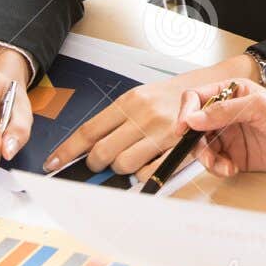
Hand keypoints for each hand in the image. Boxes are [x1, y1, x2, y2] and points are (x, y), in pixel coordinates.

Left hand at [42, 53, 256, 178]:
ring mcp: (160, 132)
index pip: (88, 130)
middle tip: (98, 164)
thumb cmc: (173, 97)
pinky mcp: (176, 147)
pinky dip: (143, 176)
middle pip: (101, 153)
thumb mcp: (141, 98)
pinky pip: (148, 173)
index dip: (67, 150)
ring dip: (121, 170)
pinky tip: (147, 165)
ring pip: (122, 165)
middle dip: (95, 164)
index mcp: (129, 101)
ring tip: (129, 160)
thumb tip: (88, 146)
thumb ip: (116, 120)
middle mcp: (142, 115)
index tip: (53, 162)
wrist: (213, 89)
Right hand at [175, 79, 265, 176]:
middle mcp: (227, 114)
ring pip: (204, 148)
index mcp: (230, 93)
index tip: (184, 129)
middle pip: (195, 127)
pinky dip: (219, 168)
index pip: (196, 99)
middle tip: (205, 154)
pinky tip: (231, 169)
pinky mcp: (238, 156)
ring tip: (222, 165)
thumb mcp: (258, 107)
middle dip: (195, 142)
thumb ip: (224, 112)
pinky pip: (217, 163)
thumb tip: (193, 118)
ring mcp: (232, 136)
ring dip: (207, 159)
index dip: (186, 113)